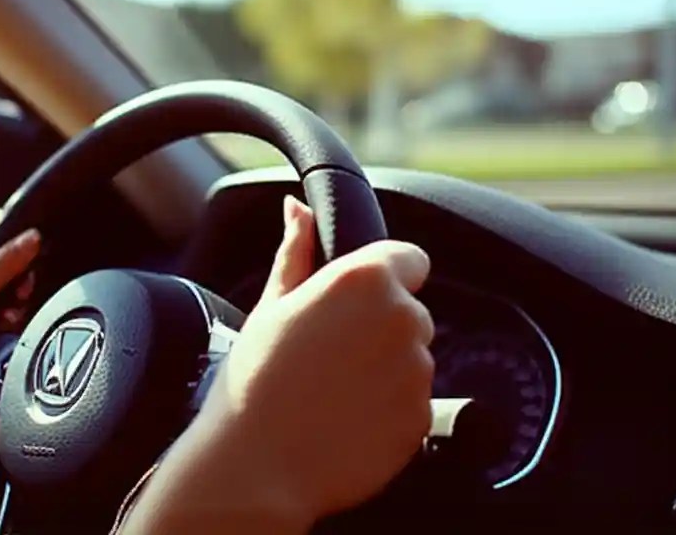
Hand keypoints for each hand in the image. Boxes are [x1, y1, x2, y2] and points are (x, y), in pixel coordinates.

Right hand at [190, 196, 433, 522]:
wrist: (255, 465)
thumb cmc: (253, 380)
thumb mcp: (270, 305)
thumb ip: (295, 250)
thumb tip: (296, 209)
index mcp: (365, 279)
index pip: (411, 257)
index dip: (385, 276)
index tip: (354, 303)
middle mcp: (402, 317)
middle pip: (411, 310)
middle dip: (382, 326)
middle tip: (330, 353)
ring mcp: (417, 371)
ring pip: (413, 358)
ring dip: (386, 368)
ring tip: (333, 390)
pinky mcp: (422, 417)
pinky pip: (414, 402)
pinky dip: (389, 409)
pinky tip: (346, 418)